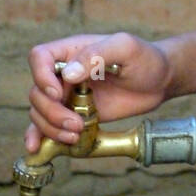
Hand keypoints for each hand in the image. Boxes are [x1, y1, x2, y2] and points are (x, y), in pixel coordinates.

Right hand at [26, 32, 172, 151]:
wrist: (159, 82)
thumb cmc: (145, 58)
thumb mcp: (126, 48)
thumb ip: (97, 54)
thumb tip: (69, 74)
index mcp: (72, 51)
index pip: (39, 57)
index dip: (41, 76)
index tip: (59, 93)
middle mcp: (65, 72)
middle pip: (38, 91)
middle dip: (51, 111)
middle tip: (76, 123)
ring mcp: (68, 95)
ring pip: (40, 111)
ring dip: (51, 127)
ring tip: (76, 134)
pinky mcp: (74, 114)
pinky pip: (47, 125)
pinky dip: (39, 136)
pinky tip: (36, 148)